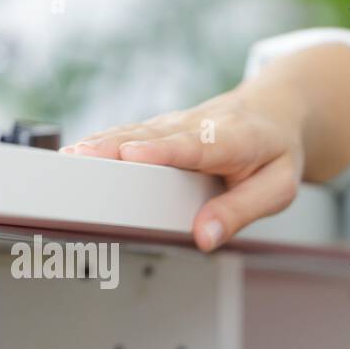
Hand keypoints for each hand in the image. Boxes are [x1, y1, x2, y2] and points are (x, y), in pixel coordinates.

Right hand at [62, 66, 308, 251]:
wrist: (276, 111)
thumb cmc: (277, 151)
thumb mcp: (278, 187)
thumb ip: (241, 211)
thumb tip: (204, 237)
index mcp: (234, 138)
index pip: (196, 145)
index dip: (164, 149)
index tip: (134, 155)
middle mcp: (200, 125)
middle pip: (155, 136)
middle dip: (118, 146)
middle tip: (83, 159)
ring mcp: (177, 123)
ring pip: (137, 131)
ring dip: (103, 143)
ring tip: (71, 158)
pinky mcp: (162, 128)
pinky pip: (131, 134)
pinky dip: (104, 143)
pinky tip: (78, 153)